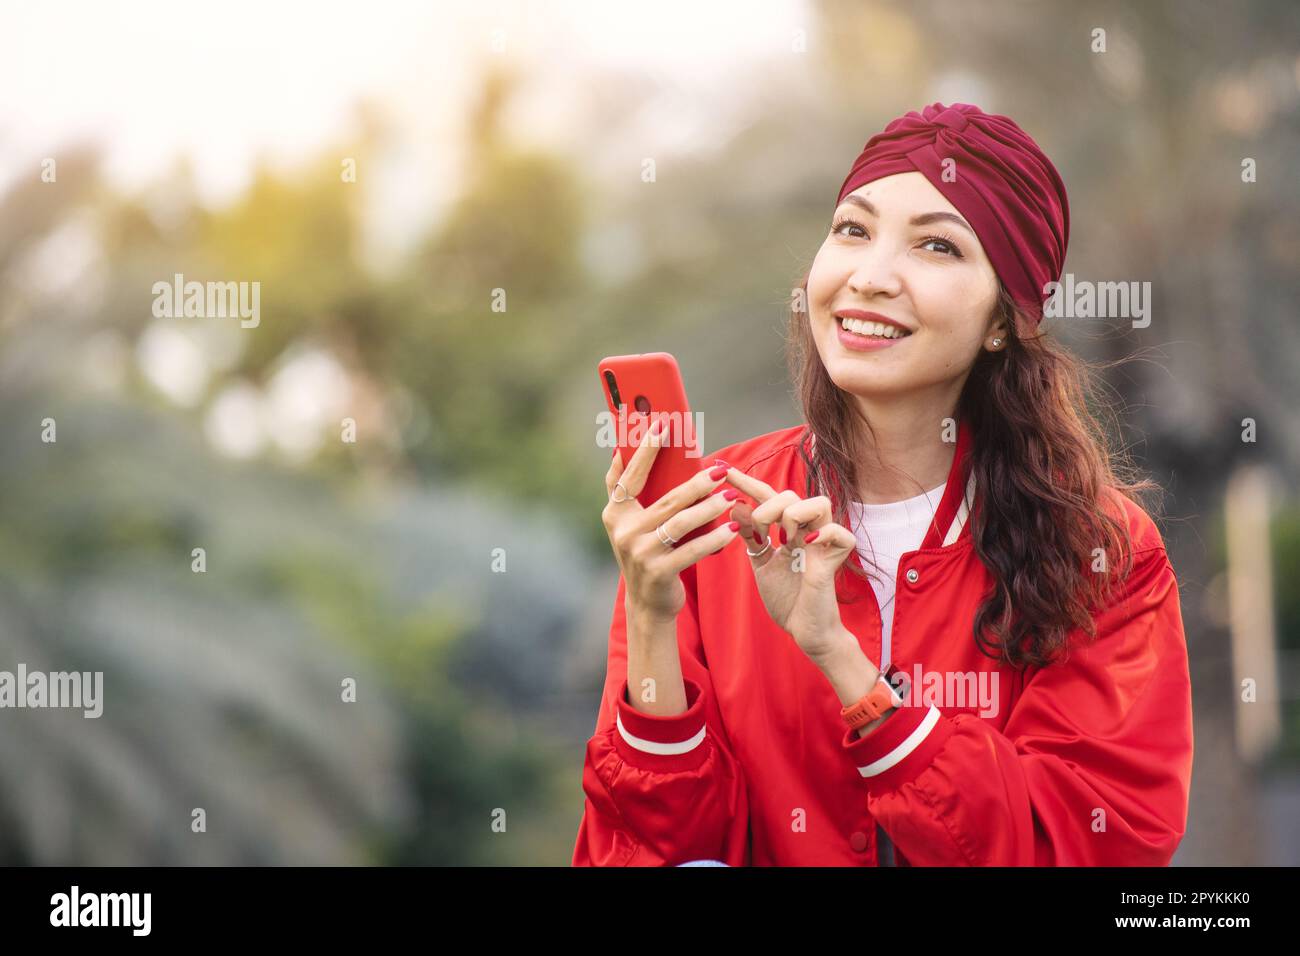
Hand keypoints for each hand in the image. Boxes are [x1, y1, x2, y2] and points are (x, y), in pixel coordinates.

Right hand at [602, 419, 744, 624]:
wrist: (647, 603)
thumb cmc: (646, 553)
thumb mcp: (630, 524)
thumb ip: (629, 492)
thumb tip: (625, 450)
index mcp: (614, 514)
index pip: (627, 476)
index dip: (643, 451)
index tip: (662, 426)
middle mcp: (623, 532)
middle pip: (665, 500)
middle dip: (696, 483)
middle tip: (721, 469)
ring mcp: (639, 553)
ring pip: (680, 523)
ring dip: (709, 508)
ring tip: (731, 497)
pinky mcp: (658, 572)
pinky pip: (691, 550)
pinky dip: (714, 538)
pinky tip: (732, 529)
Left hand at [722, 468, 858, 662]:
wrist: (803, 630)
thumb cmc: (786, 598)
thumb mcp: (761, 563)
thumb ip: (751, 536)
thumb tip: (735, 505)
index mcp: (788, 530)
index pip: (767, 497)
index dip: (746, 483)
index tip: (720, 471)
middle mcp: (807, 531)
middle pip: (791, 494)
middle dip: (767, 506)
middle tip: (758, 531)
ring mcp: (823, 543)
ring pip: (820, 503)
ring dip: (793, 514)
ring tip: (782, 538)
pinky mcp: (835, 560)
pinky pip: (840, 533)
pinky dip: (824, 533)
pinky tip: (804, 543)